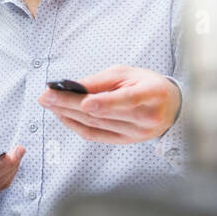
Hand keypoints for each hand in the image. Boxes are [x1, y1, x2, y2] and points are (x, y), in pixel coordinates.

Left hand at [38, 65, 179, 144]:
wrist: (170, 107)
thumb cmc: (147, 85)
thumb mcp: (127, 73)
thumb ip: (100, 81)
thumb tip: (71, 86)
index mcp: (151, 94)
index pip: (127, 100)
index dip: (105, 102)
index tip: (83, 101)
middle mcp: (146, 118)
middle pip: (103, 114)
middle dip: (70, 105)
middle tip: (47, 96)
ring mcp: (136, 134)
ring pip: (96, 126)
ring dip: (68, 115)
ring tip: (49, 104)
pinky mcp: (126, 142)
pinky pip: (96, 136)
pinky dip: (76, 126)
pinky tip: (62, 116)